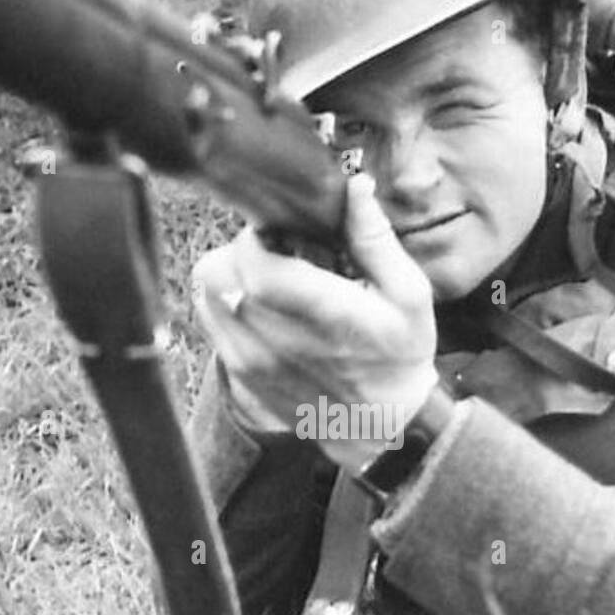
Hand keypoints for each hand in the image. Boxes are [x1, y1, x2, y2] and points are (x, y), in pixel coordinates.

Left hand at [192, 174, 438, 468]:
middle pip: (220, 272)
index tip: (281, 233)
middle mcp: (279, 341)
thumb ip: (375, 239)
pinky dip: (225, 305)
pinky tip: (260, 309)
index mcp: (325, 315)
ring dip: (229, 276)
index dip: (259, 236)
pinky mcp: (241, 377)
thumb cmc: (398, 355)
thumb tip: (355, 187)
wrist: (382, 427)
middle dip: (242, 251)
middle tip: (275, 254)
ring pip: (206, 294)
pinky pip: (209, 322)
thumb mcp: (408, 293)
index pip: (254, 261)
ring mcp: (254, 363)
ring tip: (267, 280)